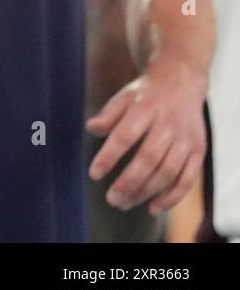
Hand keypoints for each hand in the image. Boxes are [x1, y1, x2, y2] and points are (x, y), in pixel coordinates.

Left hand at [87, 53, 207, 213]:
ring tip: (125, 203)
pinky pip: (187, 179)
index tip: (94, 174)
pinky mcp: (198, 151)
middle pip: (148, 159)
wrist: (180, 82)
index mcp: (144, 109)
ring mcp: (185, 140)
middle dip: (129, 182)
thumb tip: (91, 128)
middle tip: (112, 199)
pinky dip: (172, 197)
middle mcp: (167, 125)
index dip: (109, 157)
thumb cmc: (144, 94)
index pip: (124, 136)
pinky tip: (154, 207)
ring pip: (167, 172)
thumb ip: (108, 115)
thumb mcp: (122, 97)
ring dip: (146, 192)